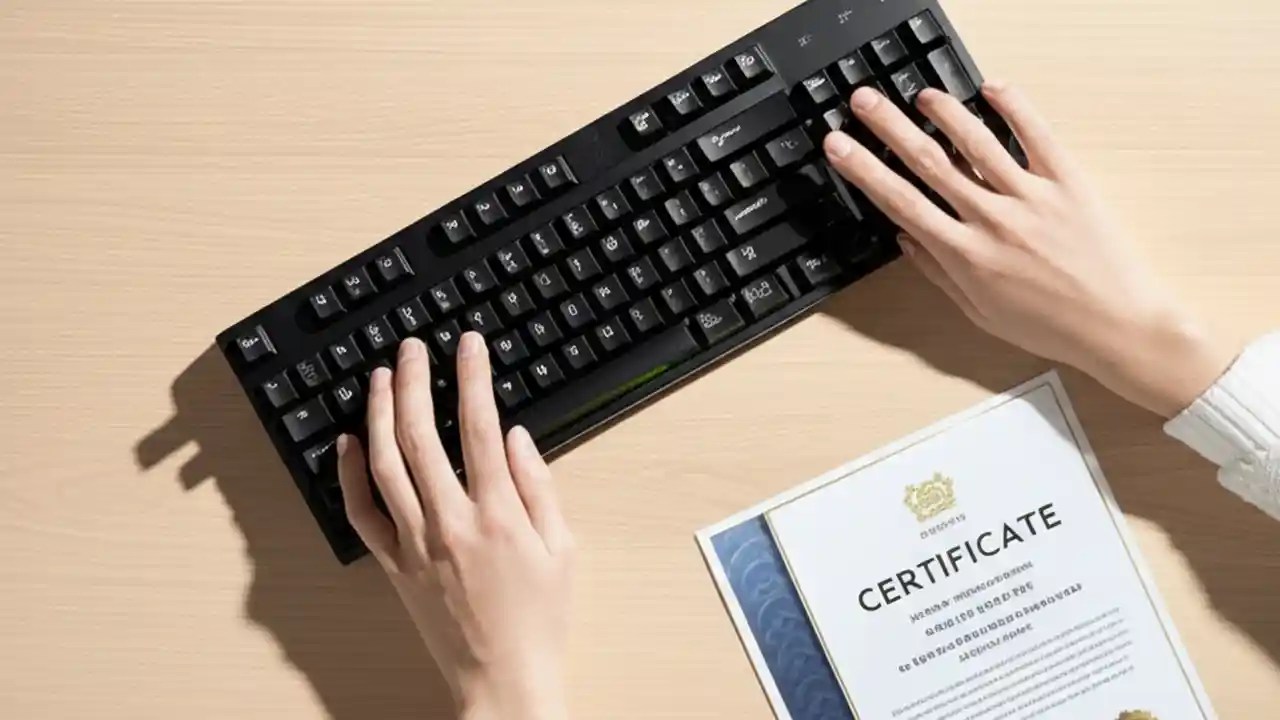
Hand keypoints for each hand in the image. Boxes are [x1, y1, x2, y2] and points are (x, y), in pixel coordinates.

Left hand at [337, 333, 573, 719]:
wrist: (503, 680)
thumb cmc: (540, 620)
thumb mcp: (563, 547)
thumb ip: (539, 486)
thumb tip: (514, 435)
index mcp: (498, 513)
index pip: (478, 425)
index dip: (471, 376)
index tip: (467, 345)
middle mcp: (450, 522)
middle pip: (421, 434)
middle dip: (414, 380)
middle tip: (412, 348)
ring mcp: (415, 544)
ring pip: (385, 465)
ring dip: (379, 414)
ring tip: (379, 376)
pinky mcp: (394, 566)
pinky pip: (362, 514)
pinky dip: (349, 475)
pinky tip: (348, 442)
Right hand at [823, 82, 1236, 417]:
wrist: (1118, 325)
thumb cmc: (1050, 327)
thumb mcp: (980, 312)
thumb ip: (938, 273)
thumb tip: (905, 239)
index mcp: (965, 255)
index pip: (900, 202)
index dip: (863, 170)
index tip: (838, 146)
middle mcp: (992, 220)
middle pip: (928, 162)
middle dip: (888, 127)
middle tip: (862, 102)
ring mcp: (1032, 197)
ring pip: (977, 141)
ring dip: (943, 112)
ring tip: (920, 95)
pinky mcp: (1069, 183)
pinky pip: (1036, 135)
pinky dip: (1013, 107)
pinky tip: (991, 89)